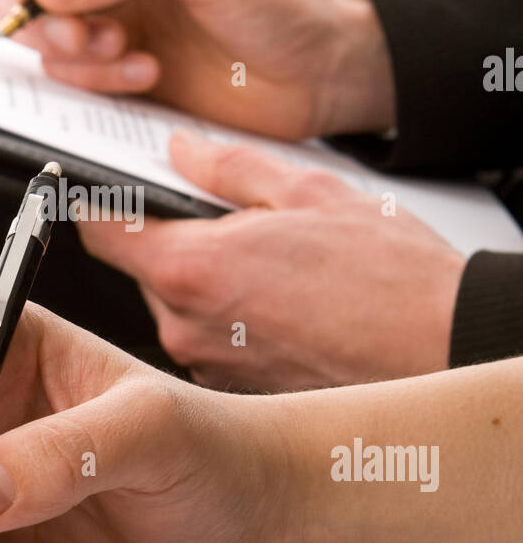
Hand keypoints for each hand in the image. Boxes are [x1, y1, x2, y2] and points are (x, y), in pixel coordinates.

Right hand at [0, 0, 395, 140]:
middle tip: (84, 37)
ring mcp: (105, 17)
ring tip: (128, 53)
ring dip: (71, 53)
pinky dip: (97, 81)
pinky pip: (68, 77)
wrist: (318, 71)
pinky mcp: (113, 69)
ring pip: (36, 35)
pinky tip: (147, 73)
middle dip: (38, 15)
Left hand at [78, 130, 465, 390]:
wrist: (446, 350)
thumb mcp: (308, 192)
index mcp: (192, 269)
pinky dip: (234, 322)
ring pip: (180, 308)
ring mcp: (211, 368)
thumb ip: (228, 166)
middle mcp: (189, 328)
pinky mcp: (236, 393)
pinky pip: (213, 343)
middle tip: (229, 224)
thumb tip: (182, 149)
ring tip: (274, 270)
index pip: (100, 231)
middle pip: (145, 270)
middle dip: (175, 242)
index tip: (102, 188)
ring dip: (209, 284)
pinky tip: (284, 308)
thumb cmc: (391, 279)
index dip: (97, 202)